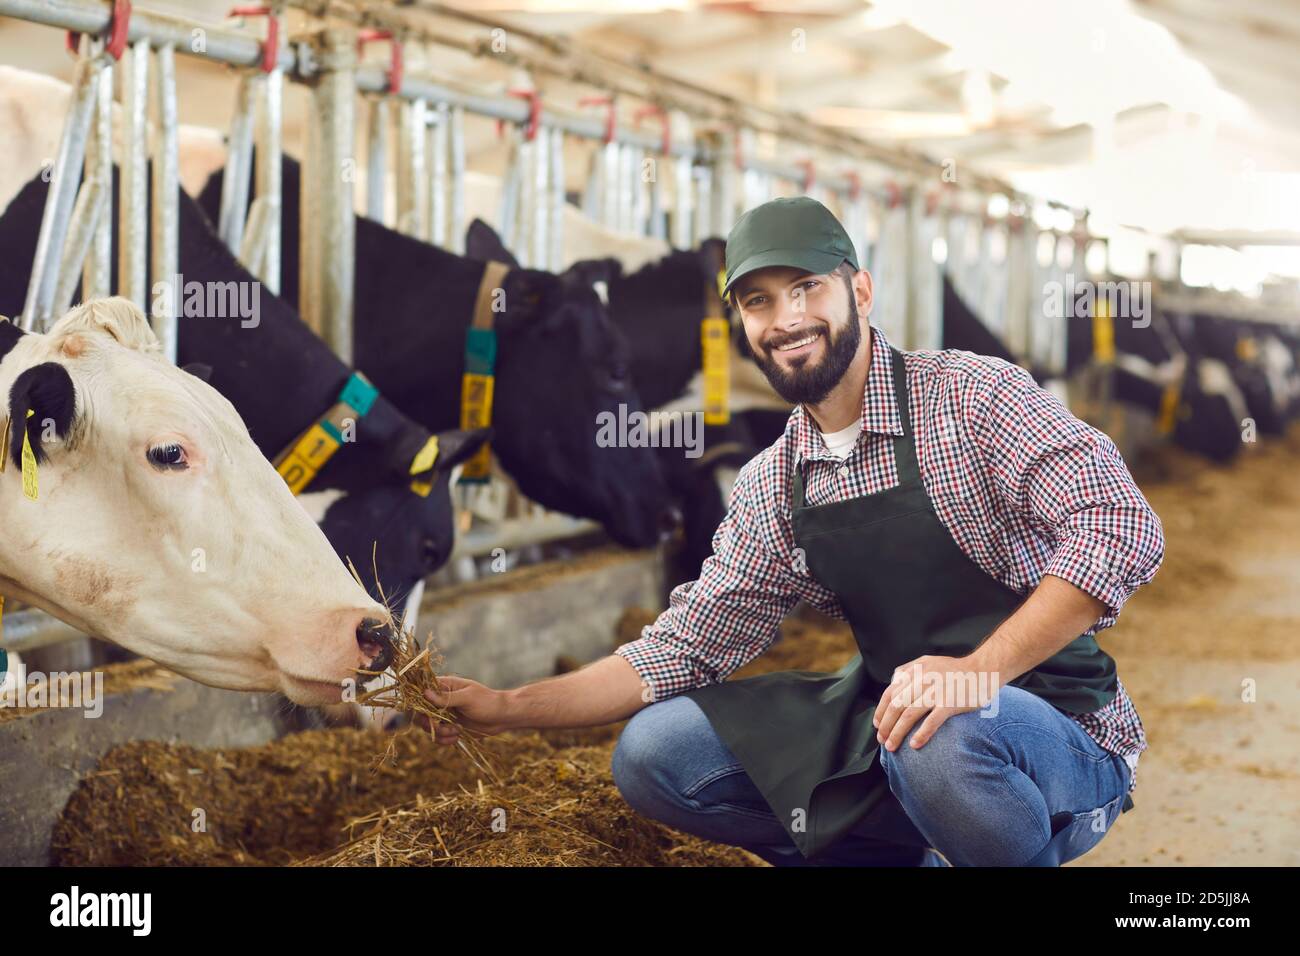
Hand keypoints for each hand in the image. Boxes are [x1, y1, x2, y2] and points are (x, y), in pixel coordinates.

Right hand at [419, 675, 512, 746]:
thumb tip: (425, 693)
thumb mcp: (467, 698)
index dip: (419, 703)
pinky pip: (438, 736)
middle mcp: (441, 700)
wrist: (502, 717)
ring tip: (456, 731)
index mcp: (444, 686)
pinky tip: (457, 736)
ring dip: (439, 733)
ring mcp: (445, 714)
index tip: (427, 713)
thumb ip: (446, 698)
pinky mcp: (449, 727)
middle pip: (420, 712)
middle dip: (429, 723)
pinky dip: (445, 740)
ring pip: (428, 726)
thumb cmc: (487, 702)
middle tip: (439, 727)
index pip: (422, 691)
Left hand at [872, 654, 1000, 751]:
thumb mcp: (928, 662)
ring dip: (898, 732)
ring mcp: (937, 690)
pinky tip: (914, 744)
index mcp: (915, 670)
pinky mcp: (951, 702)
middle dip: (886, 725)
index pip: (890, 692)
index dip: (881, 710)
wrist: (984, 669)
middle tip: (882, 740)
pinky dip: (921, 734)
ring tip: (892, 746)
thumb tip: (892, 684)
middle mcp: (923, 678)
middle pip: (897, 705)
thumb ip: (909, 671)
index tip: (877, 725)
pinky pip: (932, 720)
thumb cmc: (955, 670)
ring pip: (909, 714)